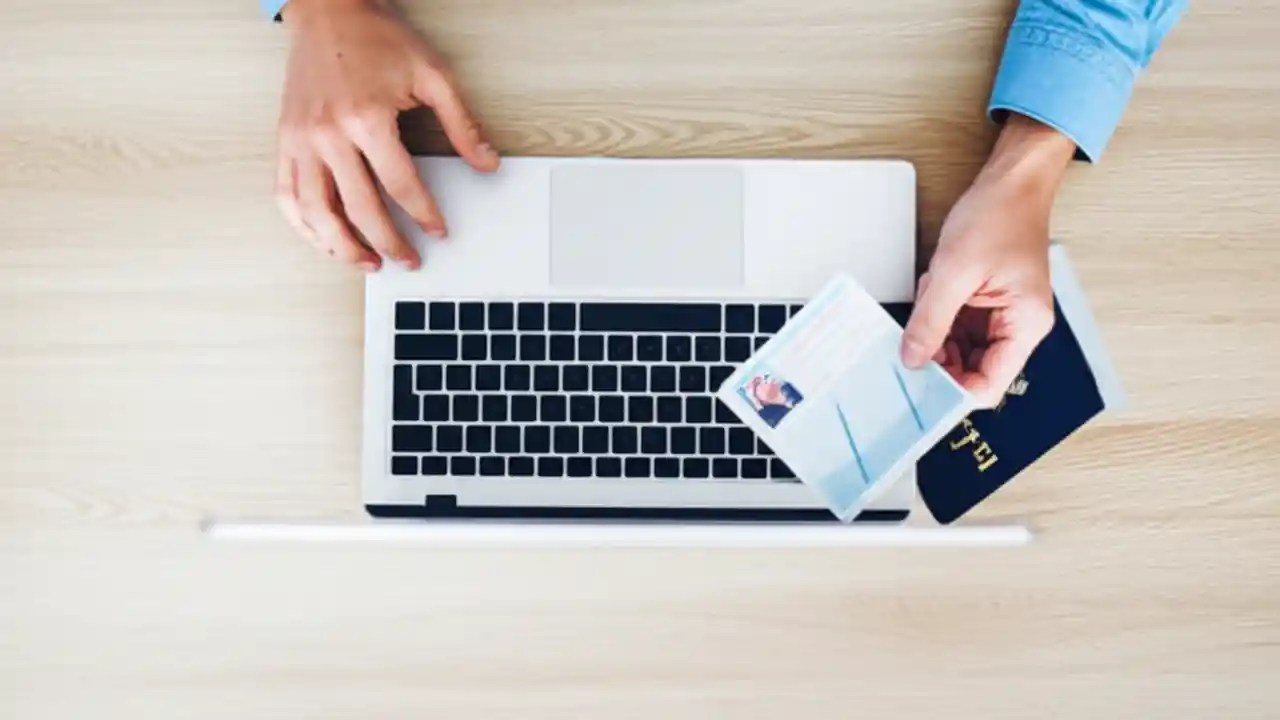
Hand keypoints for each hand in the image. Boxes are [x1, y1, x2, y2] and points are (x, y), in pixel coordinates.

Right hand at [275, 0, 499, 270]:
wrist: (329, 10)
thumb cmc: (377, 38)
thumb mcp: (432, 75)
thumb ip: (461, 124)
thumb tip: (487, 163)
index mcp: (366, 118)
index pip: (401, 185)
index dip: (424, 215)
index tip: (438, 231)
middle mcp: (328, 134)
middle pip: (360, 208)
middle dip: (388, 243)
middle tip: (408, 260)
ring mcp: (301, 140)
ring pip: (316, 211)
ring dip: (342, 246)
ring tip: (367, 262)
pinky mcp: (284, 140)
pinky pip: (286, 195)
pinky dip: (304, 226)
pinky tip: (325, 240)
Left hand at [900, 114, 1074, 406]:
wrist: (1010, 181)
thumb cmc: (999, 216)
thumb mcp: (954, 271)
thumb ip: (931, 321)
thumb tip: (911, 360)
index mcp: (1025, 325)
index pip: (989, 384)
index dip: (953, 392)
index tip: (919, 389)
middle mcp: (1016, 327)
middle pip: (970, 369)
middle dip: (937, 354)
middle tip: (908, 340)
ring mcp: (998, 316)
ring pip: (956, 347)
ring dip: (934, 327)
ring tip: (932, 293)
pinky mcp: (982, 303)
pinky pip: (952, 323)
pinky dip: (936, 309)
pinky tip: (934, 284)